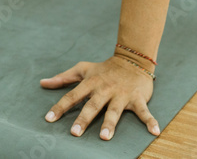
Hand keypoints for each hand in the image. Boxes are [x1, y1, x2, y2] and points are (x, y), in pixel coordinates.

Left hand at [41, 56, 159, 140]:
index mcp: (91, 83)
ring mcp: (121, 95)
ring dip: (110, 123)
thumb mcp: (83, 70)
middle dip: (84, 119)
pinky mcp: (137, 98)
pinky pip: (144, 111)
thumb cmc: (104, 69)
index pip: (72, 96)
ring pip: (114, 110)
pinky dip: (150, 121)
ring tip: (105, 137)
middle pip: (92, 106)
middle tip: (75, 133)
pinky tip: (154, 131)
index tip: (49, 118)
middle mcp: (104, 89)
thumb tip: (43, 83)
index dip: (60, 107)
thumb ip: (63, 78)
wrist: (132, 59)